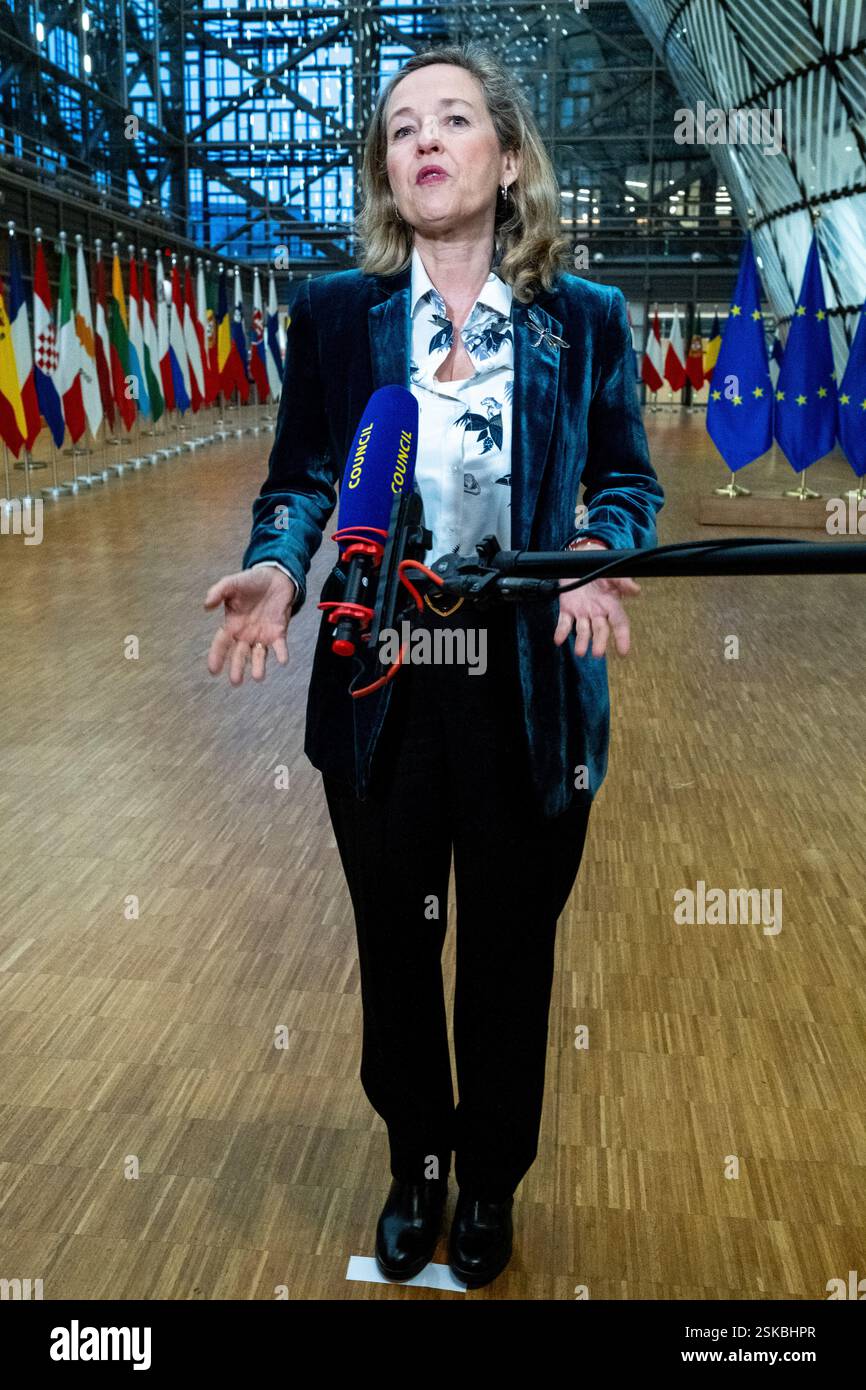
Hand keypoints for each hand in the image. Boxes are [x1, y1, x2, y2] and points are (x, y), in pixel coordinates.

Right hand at [204, 567, 296, 684]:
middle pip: (240, 654)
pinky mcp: (278, 632)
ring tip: (258, 677)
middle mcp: (246, 635)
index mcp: (232, 625)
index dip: (217, 657)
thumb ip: (218, 592)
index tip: (213, 670)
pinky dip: (281, 653)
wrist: (275, 577)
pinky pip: (280, 646)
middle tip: (236, 681)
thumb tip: (206, 605)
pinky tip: (282, 661)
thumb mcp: (231, 583)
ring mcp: (262, 635)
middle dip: (238, 668)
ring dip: (259, 666)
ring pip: (259, 655)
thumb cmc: (250, 582)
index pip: (222, 644)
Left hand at [553, 541, 640, 658]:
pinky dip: (561, 632)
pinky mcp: (567, 609)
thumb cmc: (599, 567)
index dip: (622, 637)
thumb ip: (623, 581)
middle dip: (599, 642)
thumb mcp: (612, 572)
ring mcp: (582, 612)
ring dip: (581, 641)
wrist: (580, 559)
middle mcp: (597, 612)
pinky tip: (558, 640)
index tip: (623, 651)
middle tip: (598, 653)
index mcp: (611, 605)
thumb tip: (636, 590)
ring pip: (583, 630)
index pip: (619, 623)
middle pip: (600, 630)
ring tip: (580, 652)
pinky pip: (564, 623)